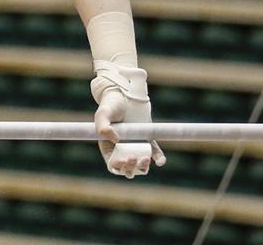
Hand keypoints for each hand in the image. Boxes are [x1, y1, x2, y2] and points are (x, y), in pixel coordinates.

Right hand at [90, 63, 165, 178]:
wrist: (125, 93)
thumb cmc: (110, 105)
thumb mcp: (102, 114)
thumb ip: (103, 127)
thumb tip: (116, 141)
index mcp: (109, 148)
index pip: (113, 165)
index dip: (118, 167)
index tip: (122, 161)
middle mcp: (123, 150)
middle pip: (127, 169)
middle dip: (131, 169)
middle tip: (133, 158)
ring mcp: (136, 146)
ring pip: (141, 165)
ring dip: (143, 167)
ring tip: (145, 159)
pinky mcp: (148, 140)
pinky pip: (155, 153)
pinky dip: (159, 158)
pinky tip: (160, 161)